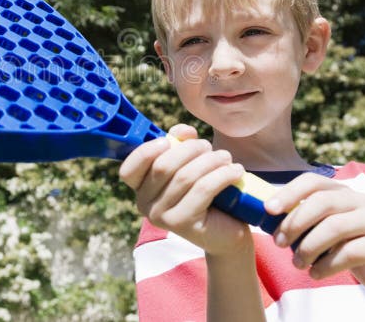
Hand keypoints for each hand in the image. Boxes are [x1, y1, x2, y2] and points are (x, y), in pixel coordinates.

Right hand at [119, 124, 251, 254]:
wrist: (226, 231)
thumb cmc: (206, 193)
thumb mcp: (189, 164)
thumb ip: (180, 143)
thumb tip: (183, 131)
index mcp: (141, 188)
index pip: (129, 169)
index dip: (145, 151)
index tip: (168, 141)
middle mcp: (145, 204)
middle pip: (163, 166)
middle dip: (190, 149)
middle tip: (210, 148)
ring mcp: (162, 217)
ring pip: (185, 177)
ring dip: (211, 160)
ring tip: (226, 158)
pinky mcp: (183, 224)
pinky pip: (202, 190)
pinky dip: (222, 175)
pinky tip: (235, 172)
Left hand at [266, 173, 364, 296]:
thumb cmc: (344, 247)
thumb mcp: (321, 229)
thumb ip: (301, 219)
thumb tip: (264, 216)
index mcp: (340, 191)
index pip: (312, 181)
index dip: (288, 193)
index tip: (268, 209)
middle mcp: (359, 200)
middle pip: (322, 202)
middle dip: (295, 222)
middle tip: (279, 243)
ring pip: (335, 227)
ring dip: (309, 247)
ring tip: (297, 263)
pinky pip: (350, 253)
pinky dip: (326, 265)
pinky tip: (314, 273)